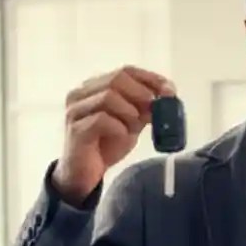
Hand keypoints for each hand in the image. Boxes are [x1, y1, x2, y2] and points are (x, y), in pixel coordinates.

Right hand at [52, 65, 175, 204]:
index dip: (150, 78)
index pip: (126, 71)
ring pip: (109, 96)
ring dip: (129, 112)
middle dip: (142, 93)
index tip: (170, 90)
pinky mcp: (76, 129)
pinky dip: (119, 127)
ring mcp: (76, 110)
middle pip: (117, 79)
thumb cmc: (106, 145)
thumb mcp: (132, 123)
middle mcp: (81, 93)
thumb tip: (167, 95)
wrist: (85, 174)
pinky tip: (122, 136)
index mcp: (95, 87)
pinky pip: (102, 119)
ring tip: (133, 128)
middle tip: (154, 109)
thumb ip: (145, 108)